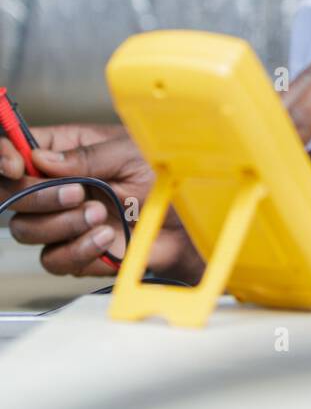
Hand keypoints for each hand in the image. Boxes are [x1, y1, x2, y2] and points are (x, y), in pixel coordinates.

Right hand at [1, 125, 203, 281]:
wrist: (194, 226)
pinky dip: (77, 249)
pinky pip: (55, 259)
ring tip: (101, 214)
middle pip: (13, 195)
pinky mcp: (79, 251)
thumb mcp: (131, 154)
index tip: (15, 166)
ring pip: (27, 230)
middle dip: (39, 197)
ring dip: (62, 224)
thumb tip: (42, 158)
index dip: (5, 157)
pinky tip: (105, 237)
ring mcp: (67, 220)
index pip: (18, 149)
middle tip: (76, 193)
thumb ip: (85, 157)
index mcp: (71, 150)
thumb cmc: (172, 180)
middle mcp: (62, 185)